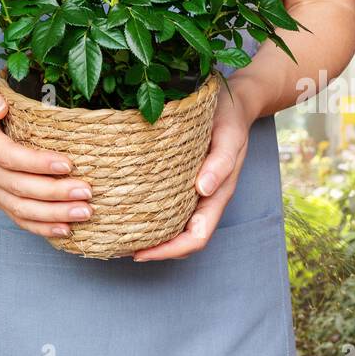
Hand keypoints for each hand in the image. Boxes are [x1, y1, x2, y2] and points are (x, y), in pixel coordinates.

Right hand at [0, 77, 92, 238]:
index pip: (9, 156)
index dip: (38, 163)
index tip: (68, 164)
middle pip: (19, 187)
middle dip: (55, 193)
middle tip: (87, 192)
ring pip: (20, 208)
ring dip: (54, 214)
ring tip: (84, 212)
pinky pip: (19, 218)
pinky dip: (42, 227)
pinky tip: (66, 229)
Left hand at [133, 86, 255, 260]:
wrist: (234, 102)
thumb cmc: (230, 119)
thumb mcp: (229, 136)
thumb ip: (220, 162)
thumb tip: (203, 190)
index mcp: (218, 195)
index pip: (197, 237)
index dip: (170, 251)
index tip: (140, 253)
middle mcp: (205, 199)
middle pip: (184, 239)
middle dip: (157, 250)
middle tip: (120, 247)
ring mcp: (195, 191)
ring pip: (176, 226)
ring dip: (153, 237)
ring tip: (122, 234)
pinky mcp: (184, 179)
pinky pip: (169, 206)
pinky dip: (151, 214)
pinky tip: (130, 208)